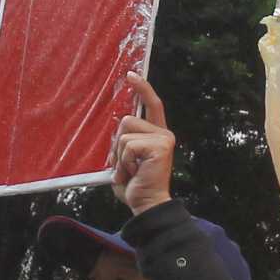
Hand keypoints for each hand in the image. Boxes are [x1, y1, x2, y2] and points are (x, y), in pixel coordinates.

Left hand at [111, 74, 175, 214]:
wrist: (147, 204)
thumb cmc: (135, 184)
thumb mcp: (126, 159)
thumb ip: (124, 142)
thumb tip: (116, 130)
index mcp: (157, 134)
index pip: (152, 105)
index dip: (142, 88)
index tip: (130, 75)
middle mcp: (163, 133)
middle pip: (126, 120)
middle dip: (117, 144)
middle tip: (125, 165)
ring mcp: (163, 139)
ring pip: (124, 134)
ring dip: (120, 156)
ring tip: (130, 171)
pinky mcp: (159, 147)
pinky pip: (128, 145)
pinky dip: (124, 162)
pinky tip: (133, 173)